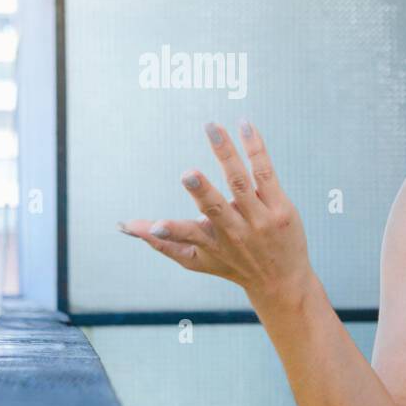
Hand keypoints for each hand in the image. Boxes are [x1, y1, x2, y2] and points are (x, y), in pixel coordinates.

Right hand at [118, 120, 315, 307]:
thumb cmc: (232, 265)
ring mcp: (260, 218)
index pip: (187, 235)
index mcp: (211, 242)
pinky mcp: (280, 206)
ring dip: (226, 154)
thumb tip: (123, 226)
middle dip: (201, 191)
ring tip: (212, 128)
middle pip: (216, 207)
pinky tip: (244, 126)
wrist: (282, 279)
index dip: (169, 232)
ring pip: (241, 182)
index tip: (155, 227)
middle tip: (188, 174)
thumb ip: (162, 242)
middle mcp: (236, 231)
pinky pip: (265, 173)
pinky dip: (255, 149)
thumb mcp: (196, 260)